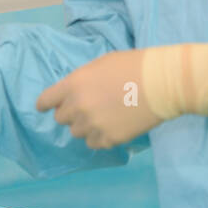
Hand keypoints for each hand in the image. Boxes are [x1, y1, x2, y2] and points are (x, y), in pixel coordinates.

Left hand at [36, 49, 161, 149]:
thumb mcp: (100, 64)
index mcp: (73, 85)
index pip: (45, 100)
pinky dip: (100, 137)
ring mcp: (93, 125)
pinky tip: (112, 126)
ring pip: (77, 133)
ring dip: (85, 126)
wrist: (161, 83)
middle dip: (71, 113)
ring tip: (103, 117)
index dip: (46, 104)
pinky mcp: (110, 139)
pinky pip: (94, 143)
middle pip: (61, 118)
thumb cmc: (133, 65)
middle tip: (87, 107)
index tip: (46, 107)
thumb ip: (81, 80)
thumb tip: (74, 93)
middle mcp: (78, 107)